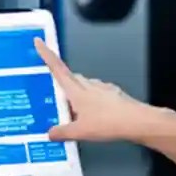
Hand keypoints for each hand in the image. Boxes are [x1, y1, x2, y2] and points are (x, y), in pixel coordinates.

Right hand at [35, 38, 164, 143]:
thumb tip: (51, 133)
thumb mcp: (80, 132)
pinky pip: (98, 94)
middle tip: (55, 97)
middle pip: (71, 78)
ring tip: (74, 112)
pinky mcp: (113, 95)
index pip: (57, 69)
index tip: (39, 42)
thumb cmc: (109, 123)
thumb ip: (63, 132)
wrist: (136, 122)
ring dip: (78, 94)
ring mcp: (103, 88)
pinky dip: (92, 102)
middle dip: (62, 83)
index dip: (47, 55)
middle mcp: (89, 85)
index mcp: (77, 90)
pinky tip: (93, 116)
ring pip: (84, 86)